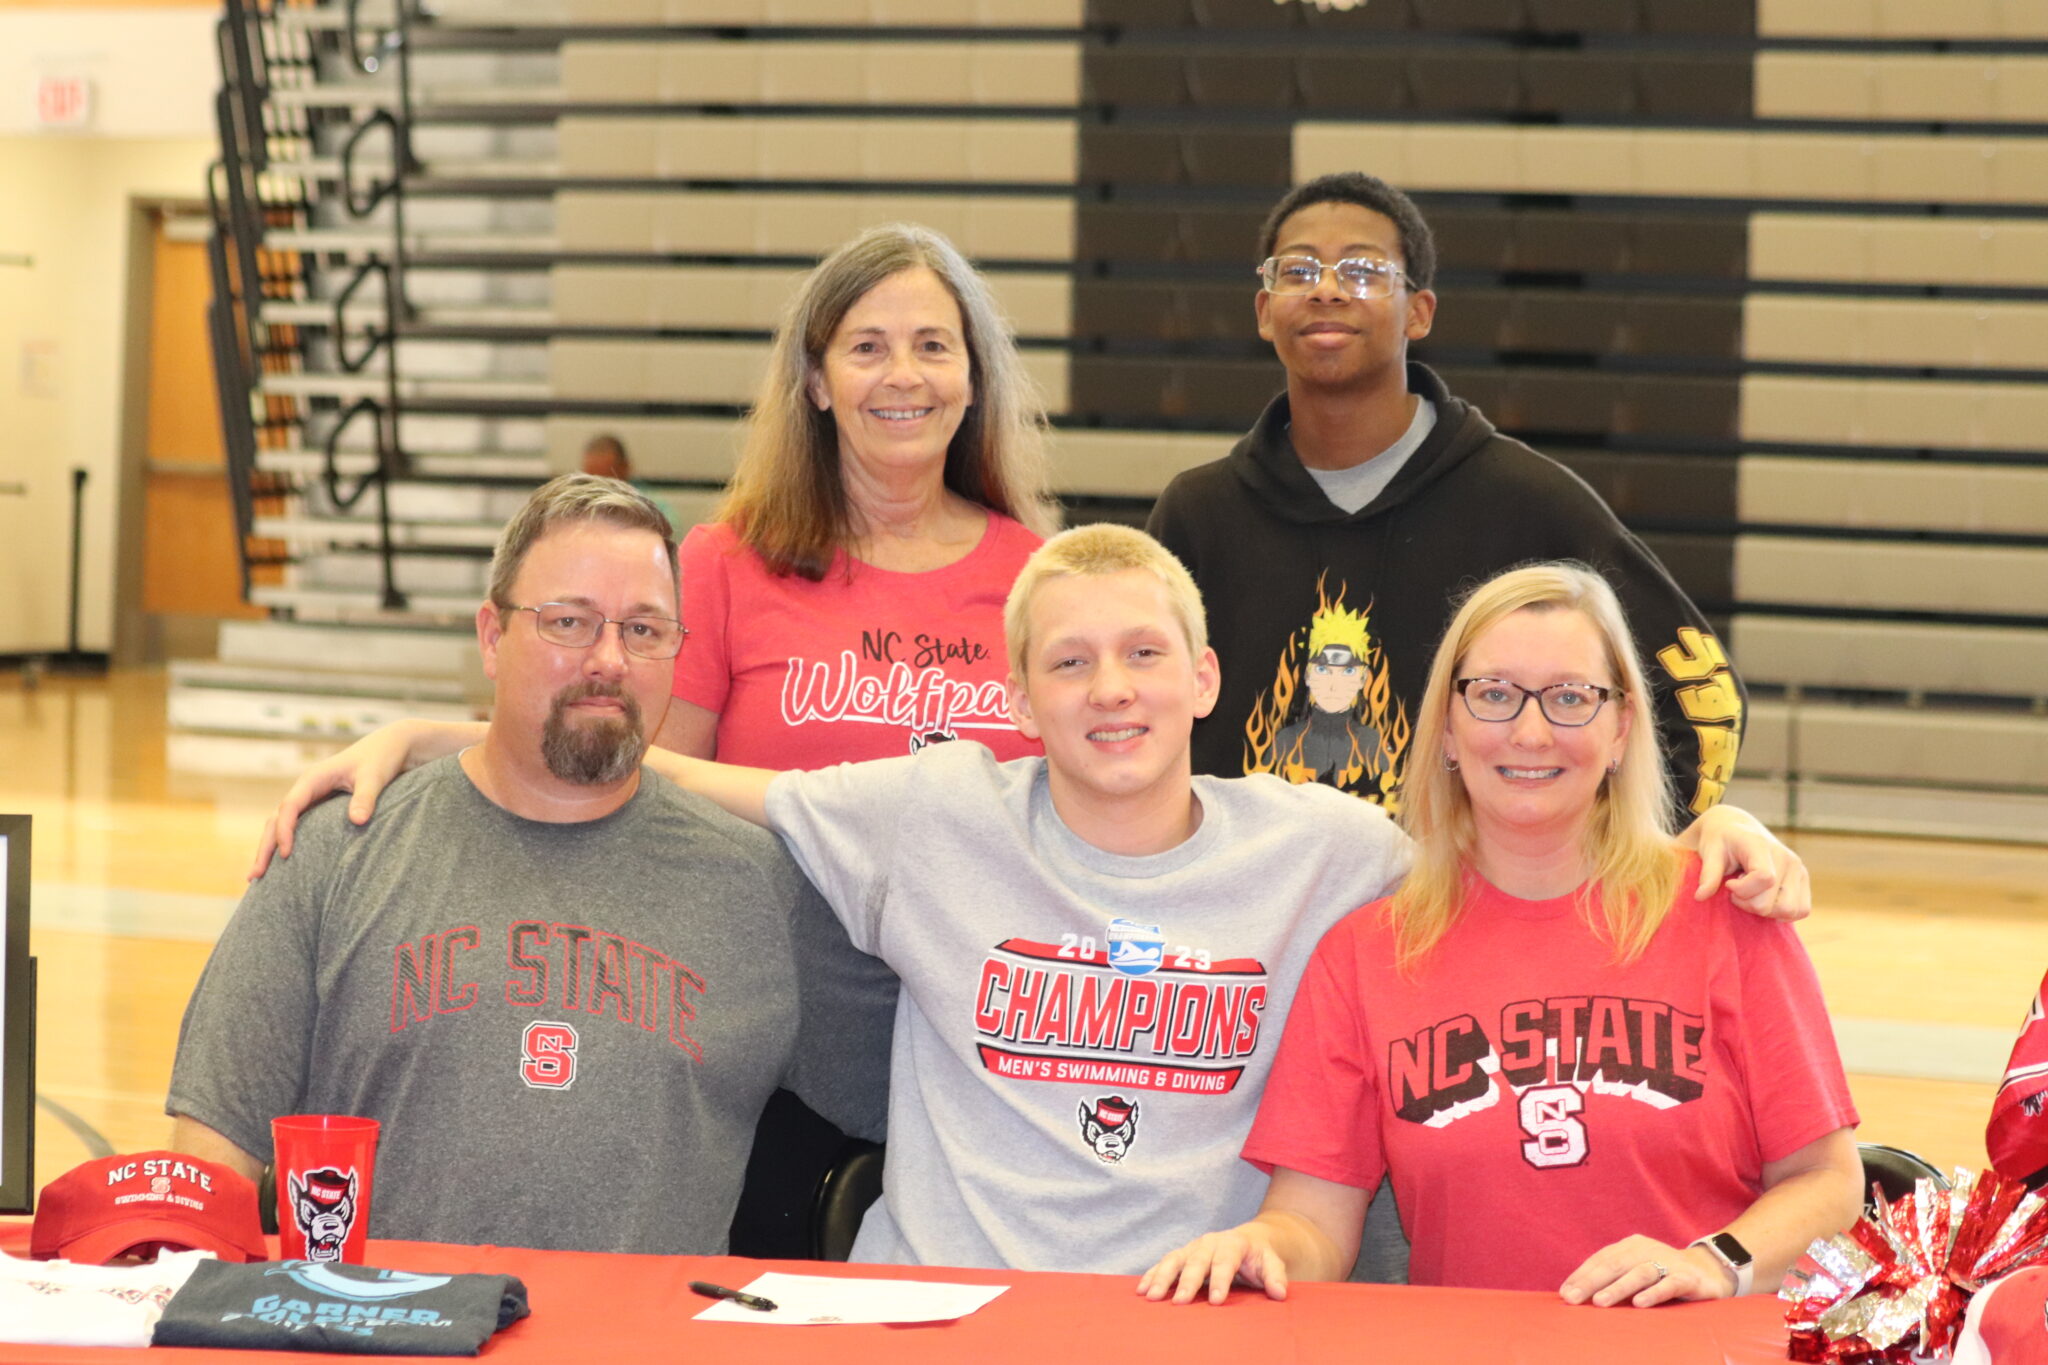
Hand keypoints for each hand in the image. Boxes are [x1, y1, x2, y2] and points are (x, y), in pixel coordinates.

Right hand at [246, 721, 422, 879]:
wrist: (392, 746)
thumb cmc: (381, 758)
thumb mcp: (375, 776)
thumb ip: (365, 797)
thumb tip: (356, 821)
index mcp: (314, 778)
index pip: (290, 807)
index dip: (285, 831)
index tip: (286, 855)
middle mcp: (306, 788)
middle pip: (277, 818)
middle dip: (265, 846)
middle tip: (256, 875)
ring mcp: (311, 797)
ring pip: (281, 823)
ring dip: (270, 847)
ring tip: (258, 877)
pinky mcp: (319, 805)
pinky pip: (297, 825)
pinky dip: (286, 842)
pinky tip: (282, 864)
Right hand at [1136, 1225, 1290, 1305]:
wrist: (1248, 1239)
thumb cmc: (1259, 1256)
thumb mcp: (1272, 1262)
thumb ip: (1275, 1276)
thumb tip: (1279, 1293)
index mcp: (1232, 1243)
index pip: (1225, 1262)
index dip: (1221, 1281)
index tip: (1217, 1302)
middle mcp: (1209, 1242)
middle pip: (1196, 1261)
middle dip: (1187, 1282)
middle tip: (1179, 1302)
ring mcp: (1192, 1247)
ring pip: (1174, 1260)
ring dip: (1162, 1278)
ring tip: (1151, 1297)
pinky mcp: (1182, 1254)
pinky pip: (1164, 1263)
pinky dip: (1152, 1275)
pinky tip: (1141, 1289)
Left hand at [1559, 1235, 1730, 1307]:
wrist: (1708, 1272)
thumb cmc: (1662, 1274)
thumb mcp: (1635, 1272)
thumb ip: (1613, 1279)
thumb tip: (1579, 1295)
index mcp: (1630, 1246)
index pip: (1601, 1259)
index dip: (1581, 1275)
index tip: (1564, 1292)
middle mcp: (1646, 1250)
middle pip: (1615, 1265)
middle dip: (1591, 1282)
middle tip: (1573, 1298)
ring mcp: (1668, 1262)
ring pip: (1639, 1273)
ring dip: (1618, 1288)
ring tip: (1599, 1302)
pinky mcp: (1688, 1278)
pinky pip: (1669, 1284)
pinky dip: (1654, 1293)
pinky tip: (1640, 1303)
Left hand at [1691, 805, 1809, 920]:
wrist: (1736, 827)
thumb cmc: (1720, 839)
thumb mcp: (1709, 851)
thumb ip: (1708, 874)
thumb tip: (1700, 897)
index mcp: (1762, 846)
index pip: (1764, 878)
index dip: (1743, 890)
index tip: (1729, 885)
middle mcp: (1787, 858)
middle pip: (1773, 902)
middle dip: (1749, 904)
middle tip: (1736, 892)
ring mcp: (1798, 869)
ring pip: (1789, 910)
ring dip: (1765, 910)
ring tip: (1751, 894)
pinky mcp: (1803, 880)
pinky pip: (1801, 910)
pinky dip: (1780, 913)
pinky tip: (1764, 899)